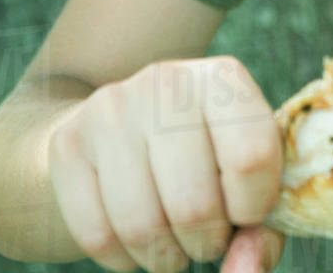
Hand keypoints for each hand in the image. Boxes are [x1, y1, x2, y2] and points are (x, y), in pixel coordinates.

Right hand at [48, 56, 284, 271]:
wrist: (119, 129)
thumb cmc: (203, 162)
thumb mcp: (245, 177)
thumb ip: (263, 231)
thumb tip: (247, 270)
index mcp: (222, 79)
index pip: (251, 158)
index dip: (253, 209)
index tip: (244, 214)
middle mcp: (167, 82)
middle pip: (195, 203)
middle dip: (205, 244)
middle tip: (205, 239)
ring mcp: (112, 108)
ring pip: (142, 226)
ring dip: (164, 257)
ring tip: (173, 244)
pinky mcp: (68, 143)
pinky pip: (97, 235)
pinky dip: (122, 259)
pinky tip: (134, 241)